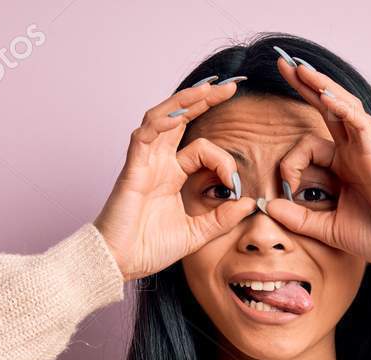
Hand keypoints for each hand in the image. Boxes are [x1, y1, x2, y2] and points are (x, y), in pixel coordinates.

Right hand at [93, 78, 256, 281]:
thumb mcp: (197, 234)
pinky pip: (145, 135)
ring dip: (186, 101)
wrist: (121, 262)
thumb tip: (249, 203)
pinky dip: (162, 121)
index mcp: (172, 175)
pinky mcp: (132, 168)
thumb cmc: (149, 248)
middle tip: (232, 86)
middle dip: (206, 99)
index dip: (224, 161)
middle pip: (182, 119)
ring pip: (163, 118)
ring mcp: (145, 162)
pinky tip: (180, 113)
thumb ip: (222, 219)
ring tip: (210, 88)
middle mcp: (158, 163)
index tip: (234, 185)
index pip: (202, 149)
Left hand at [262, 58, 370, 267]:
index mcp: (343, 165)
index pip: (307, 146)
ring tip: (300, 68)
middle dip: (306, 84)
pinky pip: (359, 123)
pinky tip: (325, 95)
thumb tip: (267, 206)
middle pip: (328, 106)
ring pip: (344, 106)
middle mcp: (354, 151)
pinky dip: (342, 107)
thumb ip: (297, 217)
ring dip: (322, 85)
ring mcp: (367, 149)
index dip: (288, 163)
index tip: (283, 188)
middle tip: (283, 62)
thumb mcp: (326, 227)